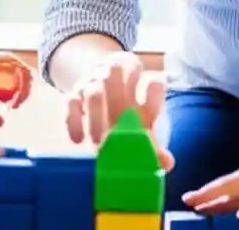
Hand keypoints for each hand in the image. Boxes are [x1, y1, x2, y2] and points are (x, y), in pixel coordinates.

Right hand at [65, 51, 172, 170]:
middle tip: (119, 132)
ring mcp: (93, 83)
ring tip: (98, 142)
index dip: (153, 92)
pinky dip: (73, 120)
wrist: (95, 91)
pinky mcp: (74, 93)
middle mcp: (116, 78)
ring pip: (94, 90)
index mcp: (140, 83)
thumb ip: (153, 145)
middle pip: (116, 74)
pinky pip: (71, 102)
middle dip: (117, 100)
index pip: (150, 78)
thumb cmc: (125, 112)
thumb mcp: (140, 125)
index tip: (152, 116)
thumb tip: (167, 164)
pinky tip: (78, 139)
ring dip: (96, 116)